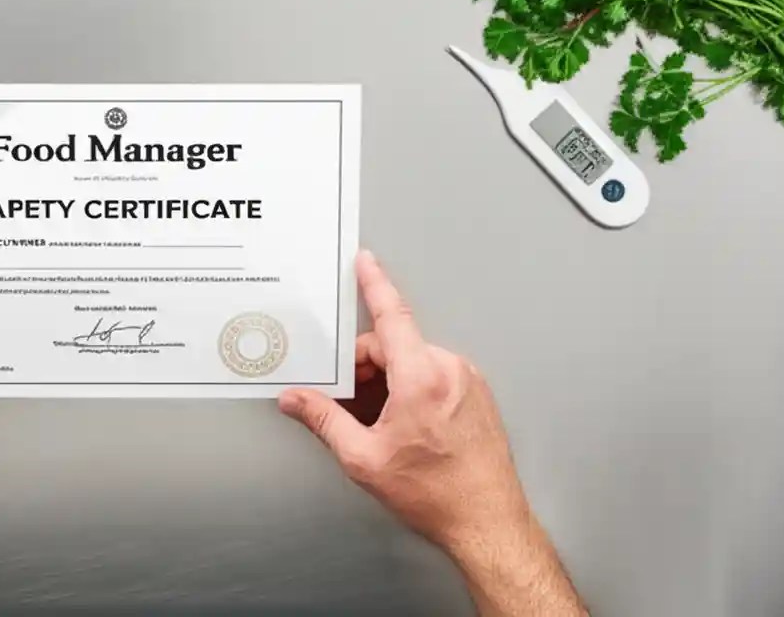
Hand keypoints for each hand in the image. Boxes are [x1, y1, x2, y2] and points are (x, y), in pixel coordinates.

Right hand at [279, 251, 584, 615]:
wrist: (487, 522)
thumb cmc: (436, 494)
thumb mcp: (364, 458)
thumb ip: (323, 420)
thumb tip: (296, 401)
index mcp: (421, 378)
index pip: (391, 316)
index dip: (374, 284)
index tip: (364, 262)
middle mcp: (449, 370)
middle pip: (391, 346)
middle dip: (363, 370)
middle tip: (347, 405)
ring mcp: (467, 381)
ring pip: (411, 362)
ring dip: (386, 383)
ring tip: (378, 425)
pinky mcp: (476, 394)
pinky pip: (432, 375)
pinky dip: (409, 390)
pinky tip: (401, 426)